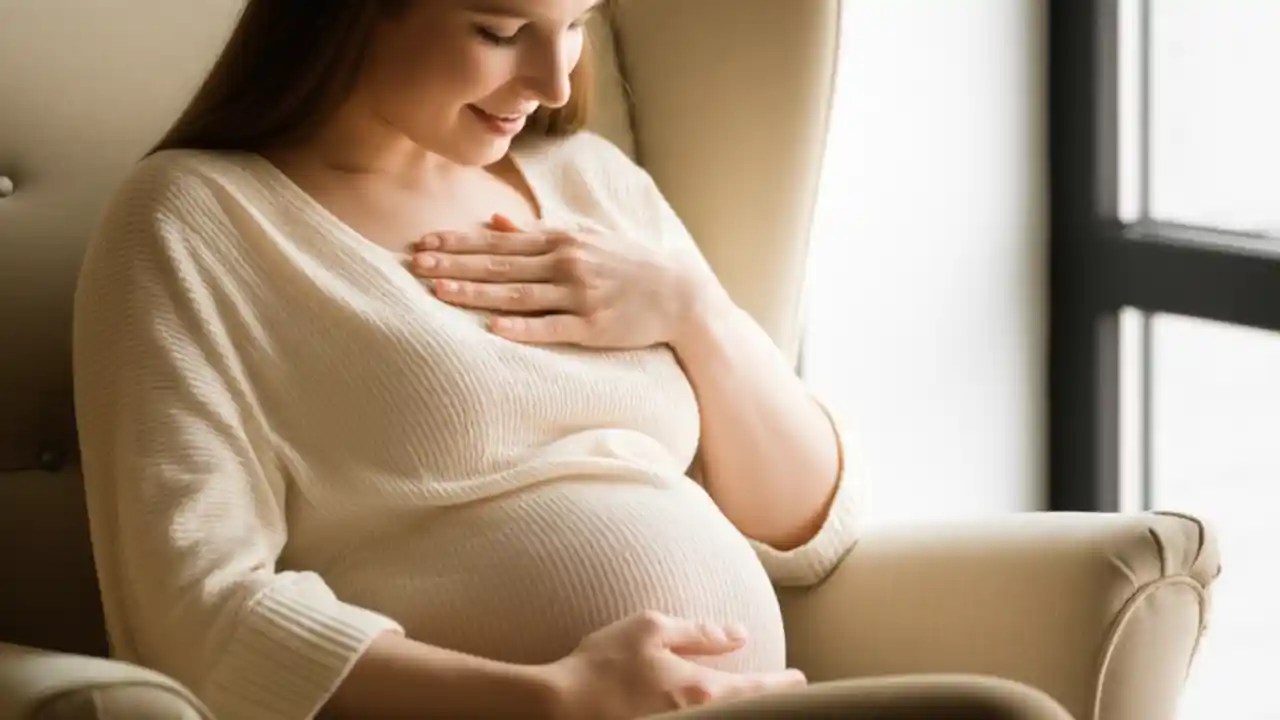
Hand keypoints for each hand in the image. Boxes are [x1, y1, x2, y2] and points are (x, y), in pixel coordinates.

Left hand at [408, 214, 726, 348]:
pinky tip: (494, 329)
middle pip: (500, 264)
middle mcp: (566, 263)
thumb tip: (494, 220)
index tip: (424, 241)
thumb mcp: (585, 237)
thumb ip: (538, 231)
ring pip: (518, 294)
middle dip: (454, 263)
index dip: (458, 241)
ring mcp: (580, 295)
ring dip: (476, 292)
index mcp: (561, 240)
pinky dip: (523, 328)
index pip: (499, 240)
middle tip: (415, 264)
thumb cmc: (627, 264)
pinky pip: (552, 328)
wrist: (679, 293)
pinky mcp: (593, 326)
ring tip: (439, 291)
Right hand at [539, 610, 807, 719]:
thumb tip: (741, 634)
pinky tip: (708, 710)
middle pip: (746, 715)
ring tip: (750, 702)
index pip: (759, 690)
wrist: (556, 710)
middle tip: (783, 694)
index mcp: (701, 691)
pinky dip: (711, 717)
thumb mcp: (649, 629)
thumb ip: (700, 632)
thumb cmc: (600, 665)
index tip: (800, 679)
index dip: (784, 684)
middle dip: (765, 705)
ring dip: (738, 711)